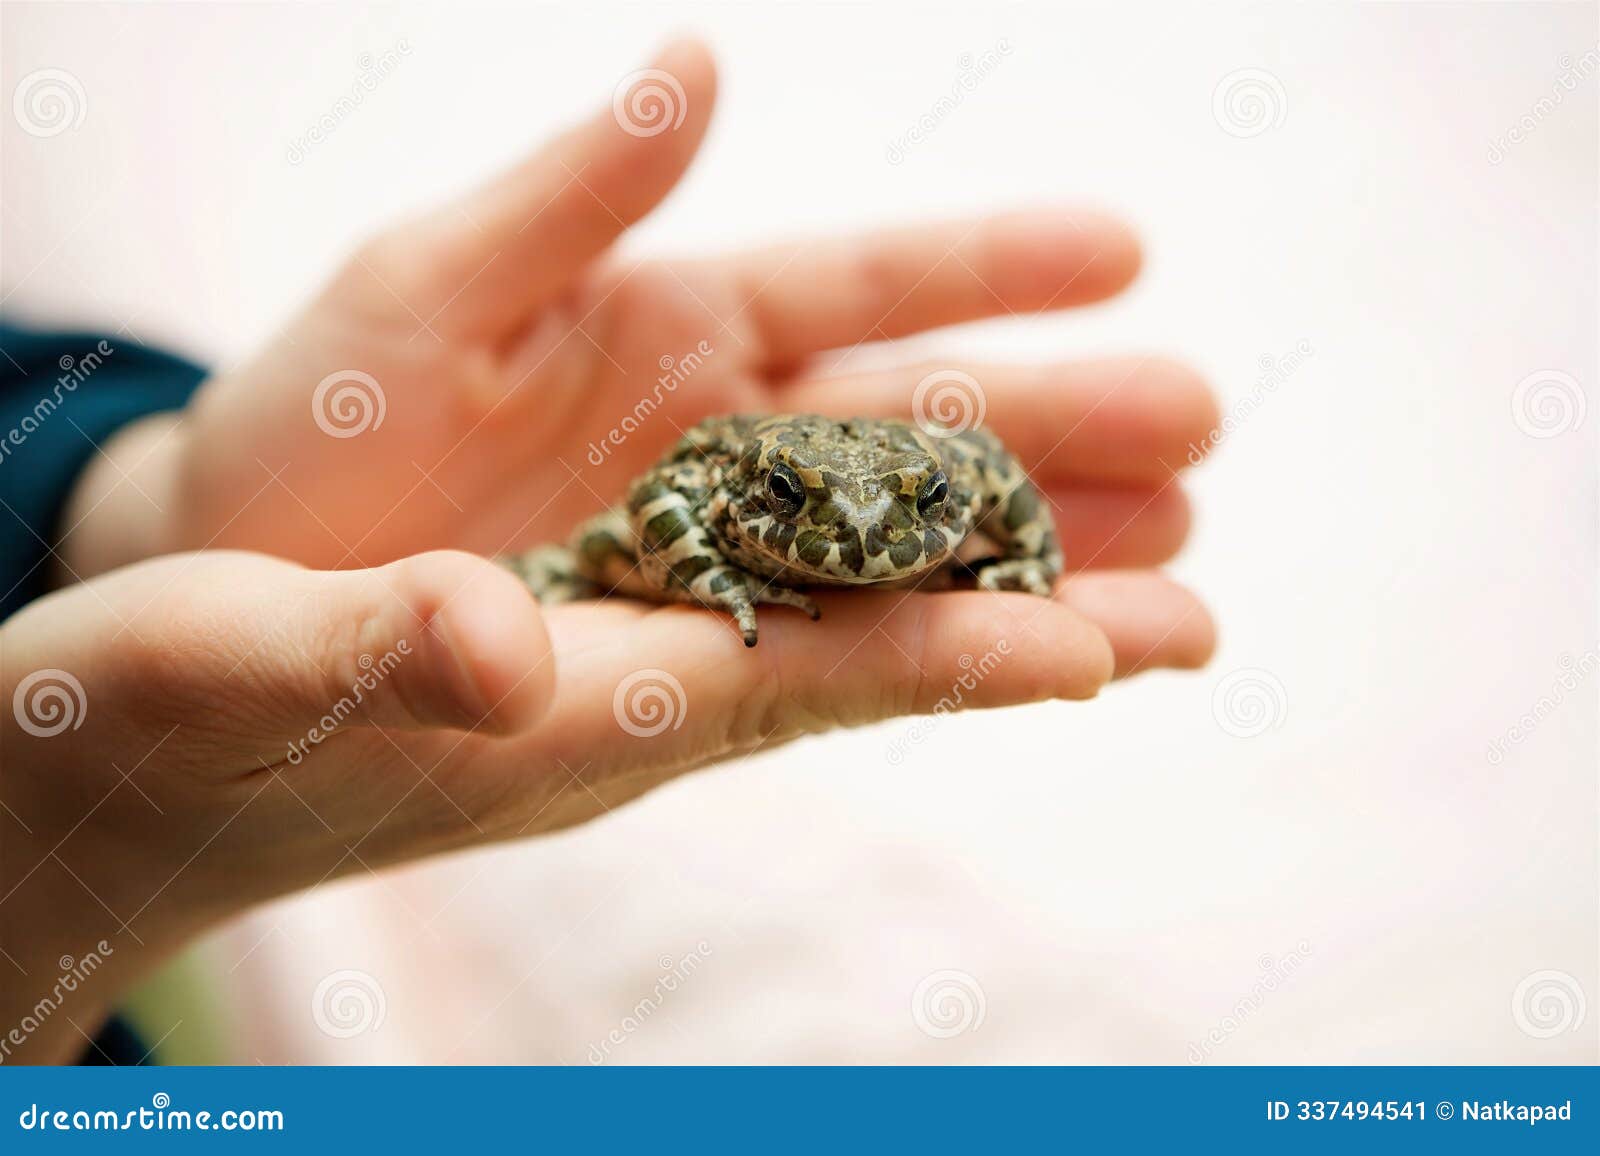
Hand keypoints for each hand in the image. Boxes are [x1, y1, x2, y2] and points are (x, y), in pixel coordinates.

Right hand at [1, 546, 1210, 1062]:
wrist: (107, 759)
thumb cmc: (143, 722)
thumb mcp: (223, 663)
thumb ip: (368, 650)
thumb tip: (497, 641)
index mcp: (544, 708)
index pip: (782, 683)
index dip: (938, 659)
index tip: (1104, 654)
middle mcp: (608, 687)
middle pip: (852, 641)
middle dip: (1017, 614)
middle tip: (1197, 609)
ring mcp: (599, 652)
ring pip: (826, 602)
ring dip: (975, 576)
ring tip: (1131, 561)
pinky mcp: (566, 618)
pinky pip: (750, 576)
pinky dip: (862, 549)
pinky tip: (926, 528)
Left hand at [58, 38, 1217, 587]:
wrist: (248, 610)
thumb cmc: (312, 430)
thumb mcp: (425, 288)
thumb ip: (566, 198)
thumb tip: (700, 59)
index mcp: (669, 327)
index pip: (851, 285)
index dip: (984, 263)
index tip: (1120, 246)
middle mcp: (726, 448)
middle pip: (922, 432)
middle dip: (1060, 429)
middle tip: (1201, 424)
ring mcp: (730, 564)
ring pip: (916, 564)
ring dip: (1055, 570)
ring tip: (1190, 587)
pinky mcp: (712, 672)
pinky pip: (857, 667)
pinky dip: (967, 664)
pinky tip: (1075, 666)